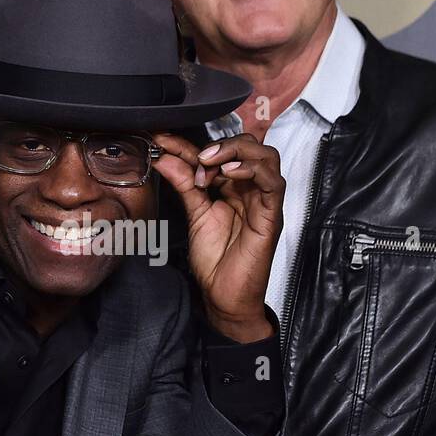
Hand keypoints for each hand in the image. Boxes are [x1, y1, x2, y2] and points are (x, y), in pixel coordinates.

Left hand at [151, 132, 283, 342]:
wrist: (223, 296)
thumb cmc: (215, 260)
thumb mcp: (194, 214)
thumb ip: (183, 185)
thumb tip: (163, 157)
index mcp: (232, 188)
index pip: (217, 153)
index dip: (189, 144)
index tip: (162, 139)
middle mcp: (250, 190)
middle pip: (248, 146)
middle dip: (220, 145)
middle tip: (196, 160)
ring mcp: (263, 201)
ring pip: (265, 157)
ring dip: (236, 152)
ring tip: (211, 164)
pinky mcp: (272, 215)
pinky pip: (273, 183)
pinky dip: (252, 170)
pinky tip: (229, 174)